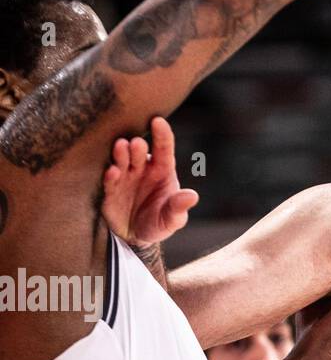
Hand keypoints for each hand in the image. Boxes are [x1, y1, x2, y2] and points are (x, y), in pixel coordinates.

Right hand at [102, 116, 198, 246]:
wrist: (137, 238)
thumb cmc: (159, 222)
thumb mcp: (172, 219)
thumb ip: (179, 207)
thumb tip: (191, 196)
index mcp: (162, 170)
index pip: (163, 148)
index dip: (162, 134)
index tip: (158, 120)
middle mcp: (142, 169)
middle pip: (140, 152)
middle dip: (137, 147)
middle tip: (135, 143)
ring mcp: (125, 178)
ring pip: (122, 161)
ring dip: (121, 154)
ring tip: (121, 146)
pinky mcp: (110, 191)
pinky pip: (110, 181)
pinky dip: (110, 175)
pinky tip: (112, 171)